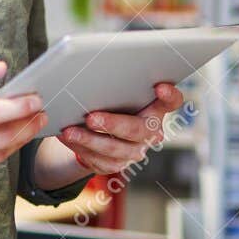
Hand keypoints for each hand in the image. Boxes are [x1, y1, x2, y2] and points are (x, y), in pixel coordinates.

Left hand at [55, 82, 185, 175]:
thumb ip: (116, 85)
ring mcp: (135, 150)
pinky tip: (67, 138)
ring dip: (88, 140)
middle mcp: (150, 132)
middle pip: (136, 130)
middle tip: (90, 118)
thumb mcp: (118, 92)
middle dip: (112, 124)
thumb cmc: (113, 103)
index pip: (172, 102)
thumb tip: (92, 74)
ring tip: (68, 131)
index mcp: (155, 109)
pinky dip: (80, 149)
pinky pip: (99, 161)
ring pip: (114, 150)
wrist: (102, 131)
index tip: (160, 87)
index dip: (170, 96)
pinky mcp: (118, 164)